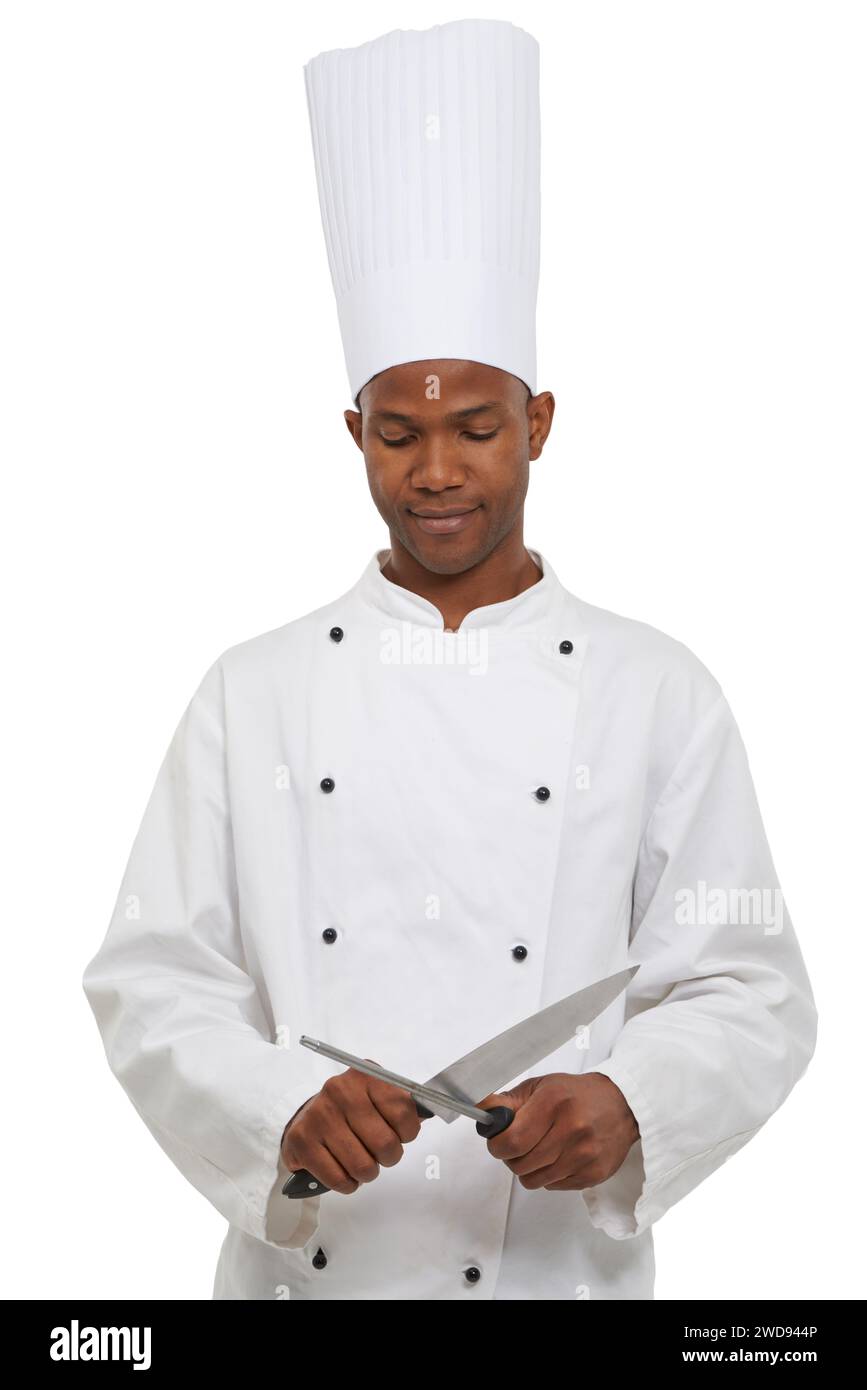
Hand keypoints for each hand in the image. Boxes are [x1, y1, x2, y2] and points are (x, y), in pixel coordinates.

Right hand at [280, 1063, 422, 1195]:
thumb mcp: (377, 1097)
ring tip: (361, 1162)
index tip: (400, 1134)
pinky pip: (339, 1180)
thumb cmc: (351, 1112)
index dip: (407, 1133)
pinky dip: (348, 1184)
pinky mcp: (302, 1141)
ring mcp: (319, 1115)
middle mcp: (340, 1091)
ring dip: (368, 1173)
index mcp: (364, 1075)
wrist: (306, 1118)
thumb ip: (402, 1106)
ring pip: (363, 1166)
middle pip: (385, 1144)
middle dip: (388, 1157)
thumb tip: (430, 1111)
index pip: (404, 1112)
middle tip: (380, 1154)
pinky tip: (344, 1172)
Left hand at [476, 1072, 638, 1190]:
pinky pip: (553, 1186)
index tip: (498, 1141)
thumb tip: (480, 1110)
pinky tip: (559, 1156)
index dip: (498, 1145)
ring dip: (529, 1169)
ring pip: (535, 1181)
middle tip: (518, 1145)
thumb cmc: (576, 1094)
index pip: (513, 1141)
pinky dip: (549, 1175)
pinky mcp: (593, 1174)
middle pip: (521, 1165)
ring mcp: (585, 1155)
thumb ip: (508, 1101)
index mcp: (554, 1103)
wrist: (621, 1105)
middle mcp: (572, 1130)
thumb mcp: (540, 1087)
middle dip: (511, 1157)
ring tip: (539, 1149)